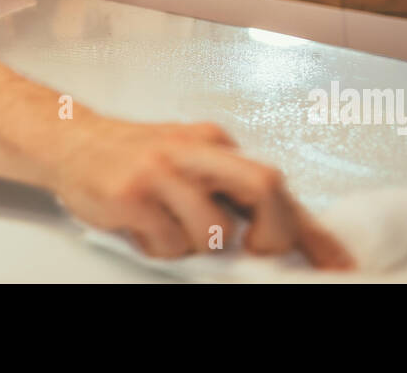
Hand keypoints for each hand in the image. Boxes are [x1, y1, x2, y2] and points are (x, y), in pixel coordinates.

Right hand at [53, 116, 354, 267]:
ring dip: (195, 247)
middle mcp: (194, 149)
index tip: (336, 265)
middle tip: (255, 255)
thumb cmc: (135, 157)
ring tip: (169, 229)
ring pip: (214, 231)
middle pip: (265, 188)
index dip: (311, 232)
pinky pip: (168, 245)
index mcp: (215, 141)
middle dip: (271, 236)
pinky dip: (160, 248)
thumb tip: (287, 237)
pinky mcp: (132, 193)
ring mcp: (163, 169)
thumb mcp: (191, 162)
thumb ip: (232, 192)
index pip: (277, 187)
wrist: (70, 142)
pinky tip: (142, 227)